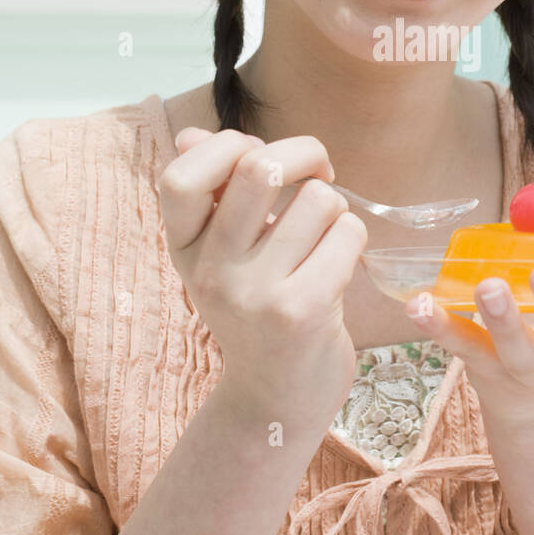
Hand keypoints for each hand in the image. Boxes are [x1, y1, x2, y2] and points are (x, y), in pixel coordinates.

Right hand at [158, 126, 366, 424]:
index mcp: (184, 250)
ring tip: (326, 240)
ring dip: (336, 208)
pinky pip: (346, 232)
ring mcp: (254, 293)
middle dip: (303, 153)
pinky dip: (354, 237)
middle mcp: (210, 271)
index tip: (258, 156)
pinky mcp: (301, 310)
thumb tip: (192, 134)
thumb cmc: (258, 311)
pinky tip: (340, 266)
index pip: (179, 177)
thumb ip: (212, 195)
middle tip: (319, 171)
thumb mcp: (222, 255)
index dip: (226, 147)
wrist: (276, 400)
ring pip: (318, 199)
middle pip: (258, 168)